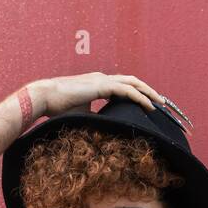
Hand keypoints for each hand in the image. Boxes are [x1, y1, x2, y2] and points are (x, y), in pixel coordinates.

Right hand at [31, 72, 166, 119]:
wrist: (45, 98)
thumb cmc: (59, 109)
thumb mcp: (82, 115)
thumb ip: (94, 117)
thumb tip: (102, 128)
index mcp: (98, 84)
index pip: (123, 87)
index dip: (137, 94)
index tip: (148, 104)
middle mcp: (103, 79)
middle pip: (132, 82)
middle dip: (148, 91)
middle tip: (162, 102)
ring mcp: (103, 80)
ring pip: (133, 84)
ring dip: (149, 93)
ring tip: (161, 103)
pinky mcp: (102, 86)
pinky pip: (126, 91)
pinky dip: (139, 97)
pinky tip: (149, 105)